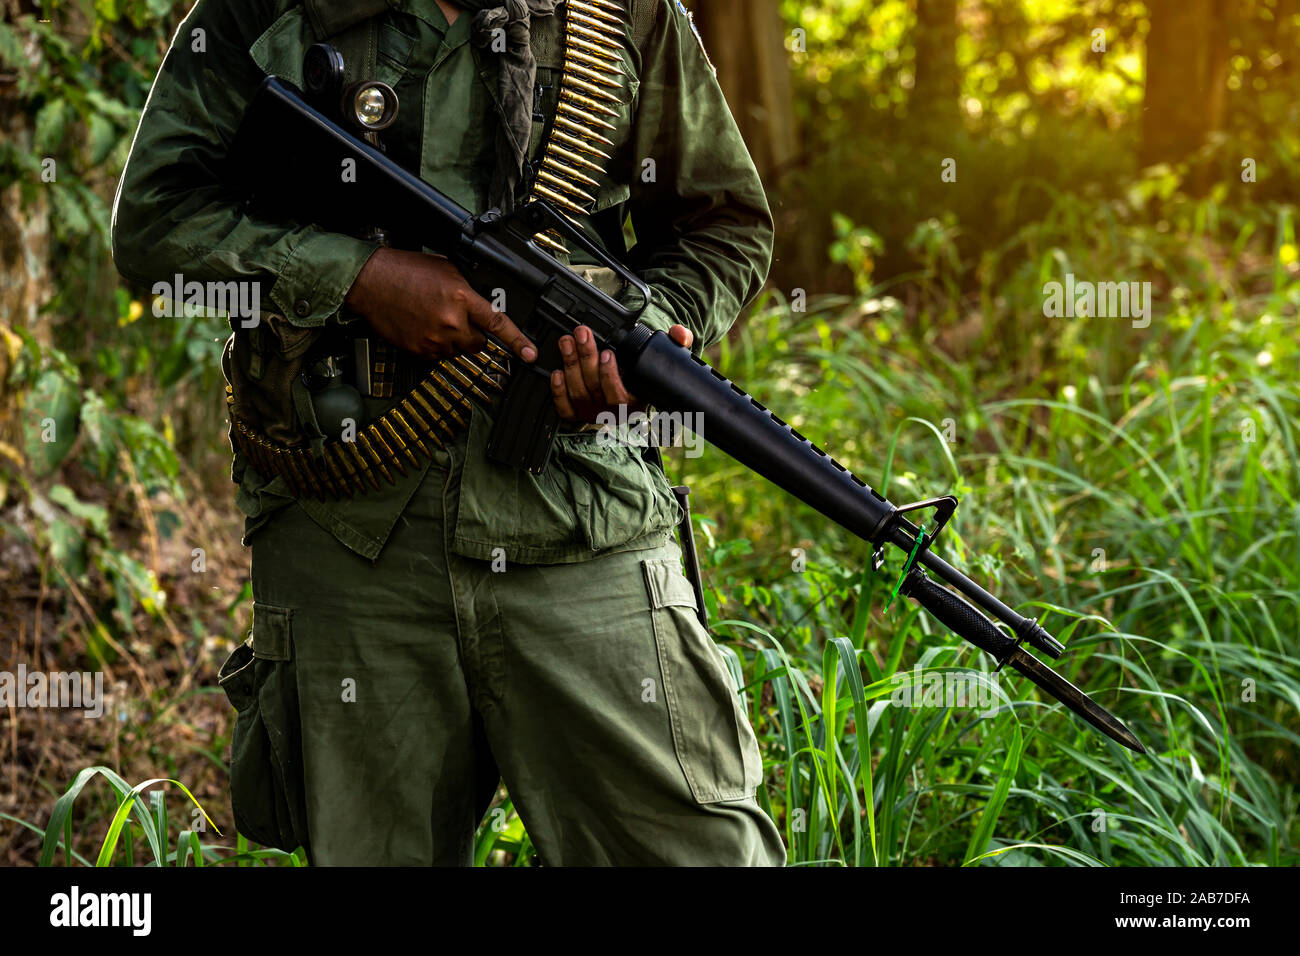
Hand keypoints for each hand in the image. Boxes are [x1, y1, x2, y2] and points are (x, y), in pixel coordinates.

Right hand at [345, 247, 536, 362]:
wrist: (371, 282)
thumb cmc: (406, 271)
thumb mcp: (447, 270)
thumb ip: (469, 290)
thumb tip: (484, 303)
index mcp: (461, 298)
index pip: (497, 323)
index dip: (518, 341)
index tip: (531, 354)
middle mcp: (450, 322)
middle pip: (479, 344)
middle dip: (474, 334)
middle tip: (457, 319)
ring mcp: (434, 340)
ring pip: (459, 351)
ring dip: (454, 340)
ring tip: (435, 319)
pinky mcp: (420, 351)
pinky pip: (438, 356)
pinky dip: (435, 345)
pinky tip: (423, 327)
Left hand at [551, 323, 694, 423]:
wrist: (636, 390)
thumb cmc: (647, 375)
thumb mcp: (668, 360)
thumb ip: (677, 343)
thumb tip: (679, 333)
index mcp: (635, 403)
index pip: (619, 395)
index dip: (609, 375)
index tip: (608, 353)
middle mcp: (612, 413)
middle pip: (593, 389)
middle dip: (585, 358)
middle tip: (581, 334)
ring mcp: (594, 414)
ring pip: (578, 393)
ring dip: (570, 365)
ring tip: (567, 342)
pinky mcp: (578, 415)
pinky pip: (565, 408)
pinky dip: (558, 392)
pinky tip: (557, 372)